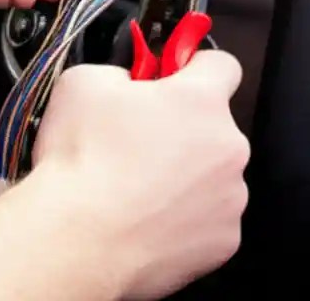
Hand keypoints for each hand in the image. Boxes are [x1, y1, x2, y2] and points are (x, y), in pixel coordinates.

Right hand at [33, 52, 250, 299]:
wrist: (77, 244)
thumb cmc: (81, 162)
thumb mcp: (84, 83)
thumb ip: (121, 73)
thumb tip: (129, 85)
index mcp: (202, 100)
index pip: (223, 66)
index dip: (195, 70)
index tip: (172, 81)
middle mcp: (229, 146)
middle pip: (215, 127)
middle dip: (184, 131)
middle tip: (138, 147)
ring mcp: (231, 197)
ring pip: (213, 177)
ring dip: (186, 179)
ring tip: (137, 194)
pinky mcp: (224, 242)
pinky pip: (209, 222)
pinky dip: (185, 222)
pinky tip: (148, 225)